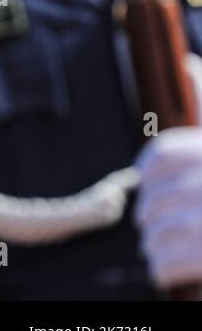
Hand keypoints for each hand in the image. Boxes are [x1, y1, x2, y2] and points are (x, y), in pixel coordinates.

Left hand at [133, 54, 201, 290]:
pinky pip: (169, 263)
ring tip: (160, 247)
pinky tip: (168, 268)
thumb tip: (185, 62)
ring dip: (154, 244)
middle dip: (150, 213)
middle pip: (155, 198)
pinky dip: (163, 268)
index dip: (148, 169)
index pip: (162, 155)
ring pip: (158, 233)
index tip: (145, 179)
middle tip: (151, 222)